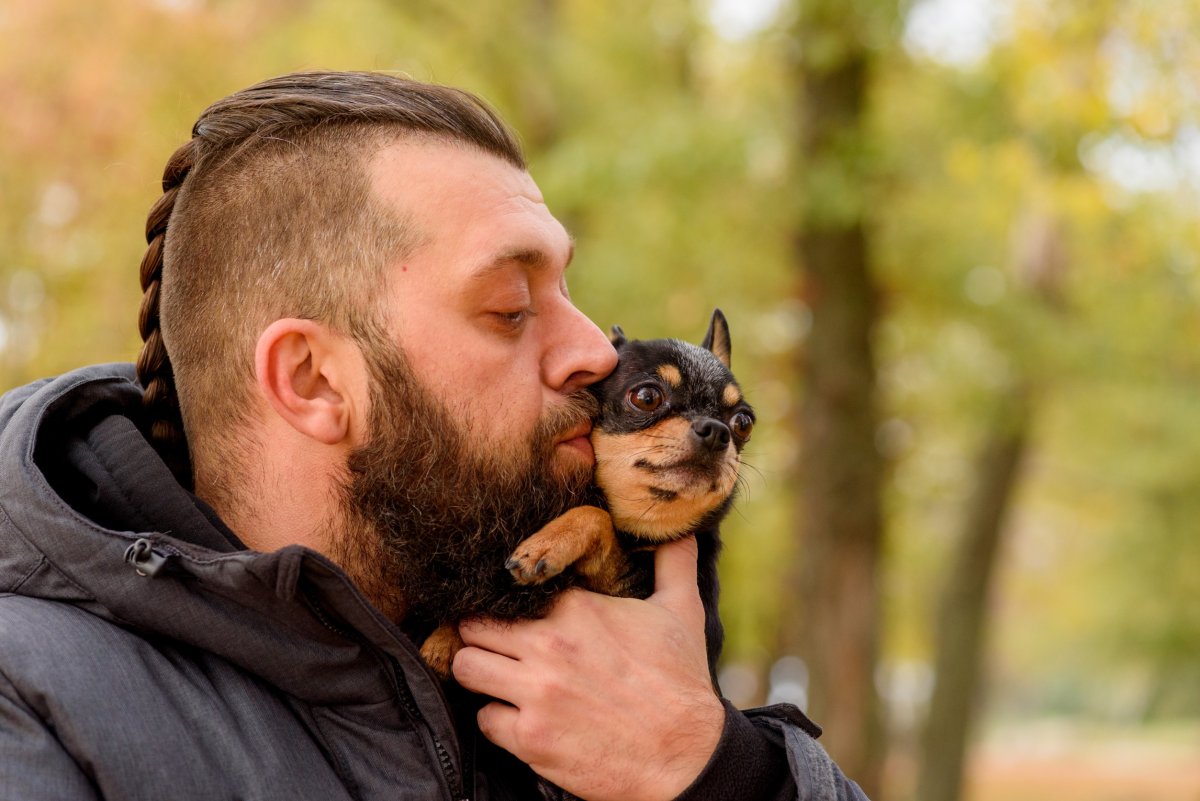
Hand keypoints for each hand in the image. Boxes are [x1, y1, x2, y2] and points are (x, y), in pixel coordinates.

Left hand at [452, 536, 724, 800]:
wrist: (687, 757)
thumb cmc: (682, 681)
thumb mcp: (682, 610)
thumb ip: (673, 561)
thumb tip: (681, 528)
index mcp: (576, 609)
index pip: (510, 591)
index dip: (507, 601)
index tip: (511, 610)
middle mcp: (548, 645)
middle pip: (473, 625)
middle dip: (479, 633)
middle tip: (492, 643)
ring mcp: (535, 693)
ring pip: (466, 667)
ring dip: (478, 672)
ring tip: (495, 676)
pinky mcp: (530, 738)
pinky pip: (484, 720)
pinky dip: (497, 719)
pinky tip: (518, 716)